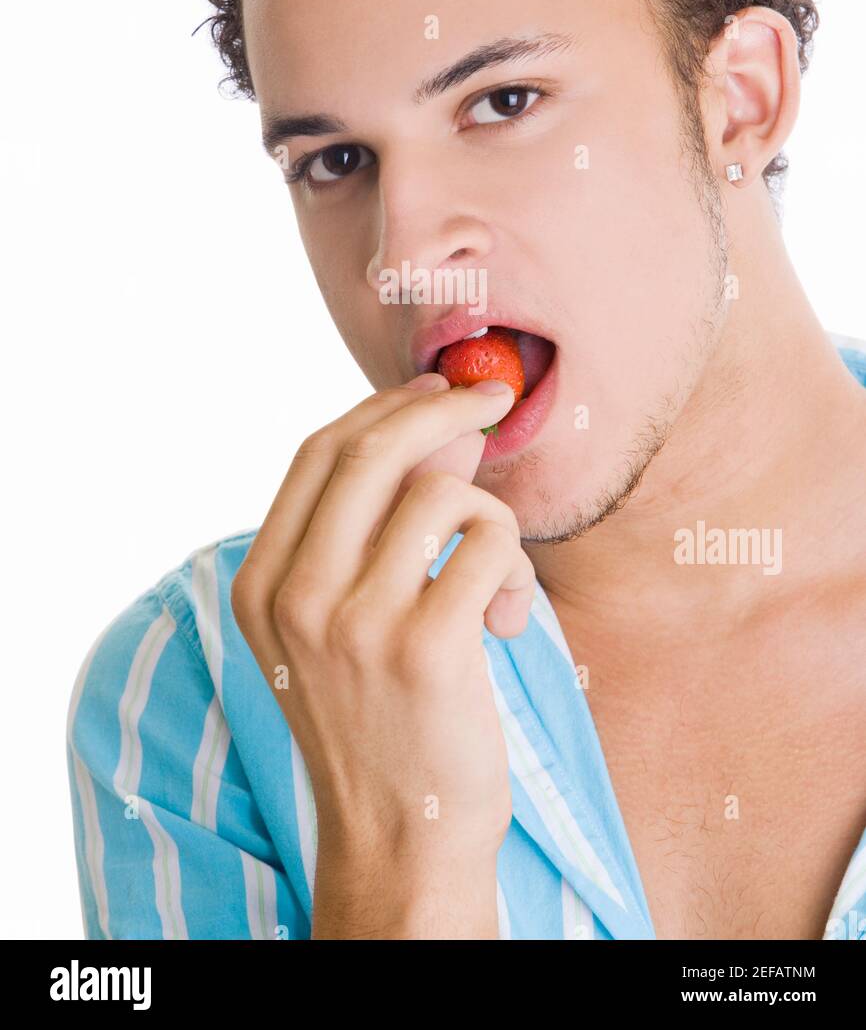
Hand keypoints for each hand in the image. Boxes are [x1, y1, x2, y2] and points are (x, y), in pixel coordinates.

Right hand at [231, 371, 535, 935]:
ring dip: (489, 515)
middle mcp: (295, 598)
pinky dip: (512, 566)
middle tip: (493, 397)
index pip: (319, 454)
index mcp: (261, 584)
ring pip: (440, 494)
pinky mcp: (426, 649)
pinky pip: (488, 544)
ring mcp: (355, 624)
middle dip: (442, 408)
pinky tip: (503, 618)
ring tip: (492, 579)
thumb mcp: (341, 622)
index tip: (434, 390)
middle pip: (371, 451)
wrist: (401, 837)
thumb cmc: (382, 718)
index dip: (384, 408)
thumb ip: (372, 529)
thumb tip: (441, 426)